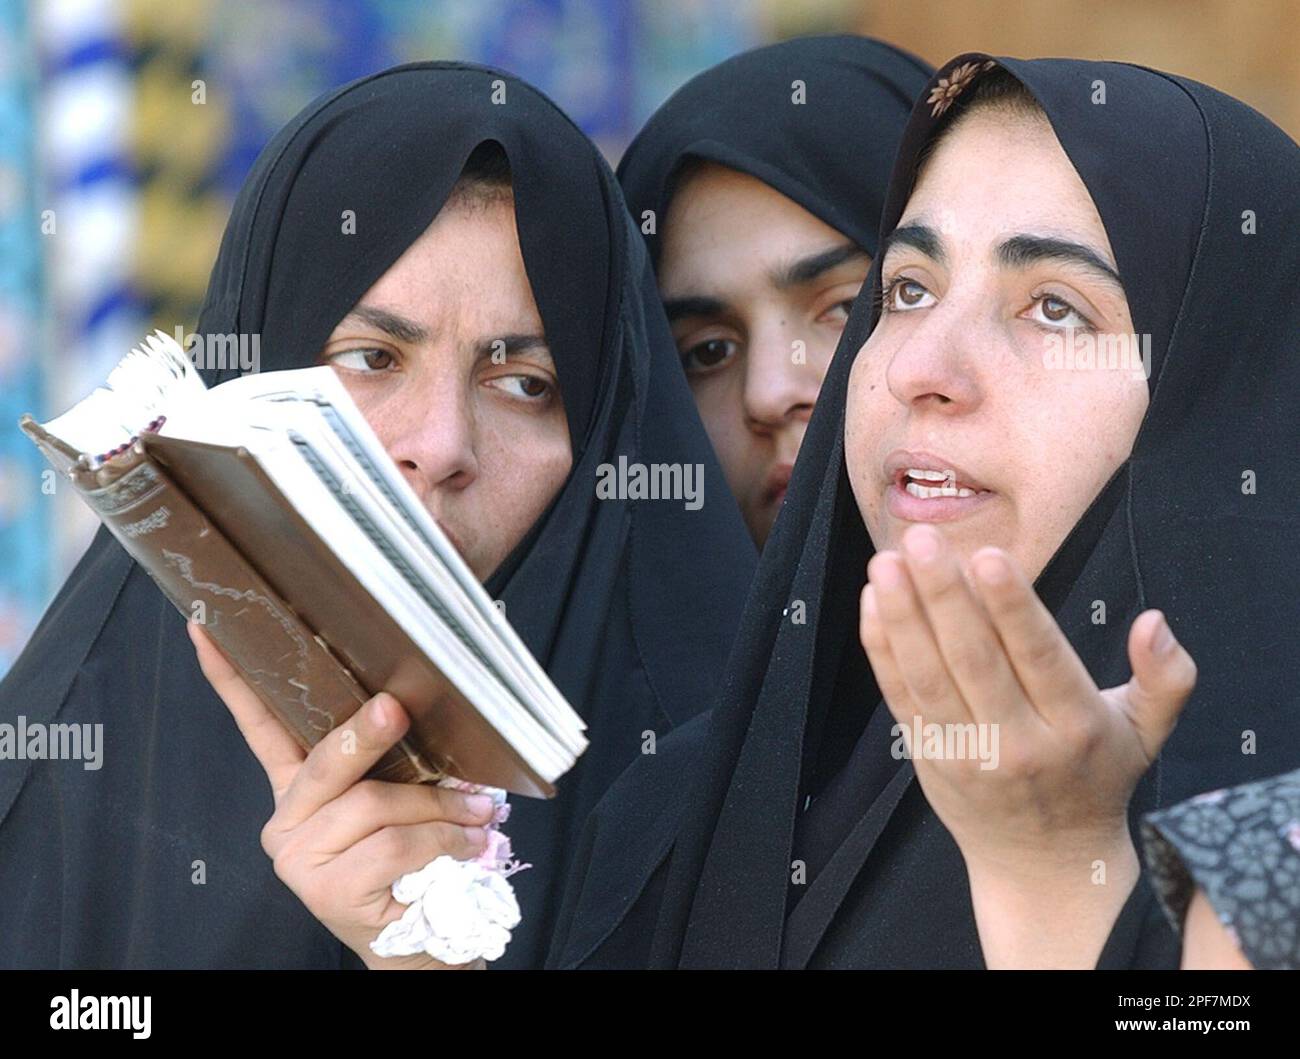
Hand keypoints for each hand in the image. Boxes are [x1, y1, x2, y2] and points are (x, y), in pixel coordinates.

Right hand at [188, 620, 493, 969]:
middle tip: (396, 709)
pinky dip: (441, 838)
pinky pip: (395, 843)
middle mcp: (288, 819)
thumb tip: (412, 708)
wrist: (413, 936)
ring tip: (475, 813)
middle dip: (368, 733)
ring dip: (437, 806)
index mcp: (298, 786)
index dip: (233, 678)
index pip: (260, 726)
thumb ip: (389, 760)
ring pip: (374, 803)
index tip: (207, 627)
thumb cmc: (408, 860)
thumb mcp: (397, 799)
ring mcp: (301, 856)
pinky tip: (466, 842)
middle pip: (327, 761)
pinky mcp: (326, 888)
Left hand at [858, 524, 1196, 965]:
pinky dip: (881, 648)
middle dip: (943, 595)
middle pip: (973, 659)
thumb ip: (1166, 677)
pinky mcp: (928, 755)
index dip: (1011, 606)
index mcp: (1076, 725)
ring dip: (901, 615)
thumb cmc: (1097, 778)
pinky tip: (872, 601)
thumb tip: (1155, 623)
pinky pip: (899, 695)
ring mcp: (966, 751)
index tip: (987, 555)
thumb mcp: (1146, 732)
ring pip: (927, 675)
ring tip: (885, 562)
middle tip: (922, 540)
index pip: (1039, 656)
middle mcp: (1018, 740)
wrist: (1045, 864)